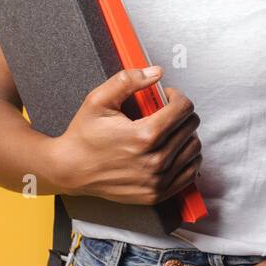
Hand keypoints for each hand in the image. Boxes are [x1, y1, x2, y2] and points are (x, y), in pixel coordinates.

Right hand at [49, 65, 201, 205]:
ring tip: (169, 130)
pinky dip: (188, 159)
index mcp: (143, 136)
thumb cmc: (83, 136)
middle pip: (191, 128)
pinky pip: (190, 174)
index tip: (166, 96)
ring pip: (194, 150)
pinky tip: (174, 150)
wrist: (70, 169)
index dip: (176, 96)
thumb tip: (155, 72)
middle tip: (165, 111)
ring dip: (186, 135)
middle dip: (181, 113)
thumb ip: (127, 80)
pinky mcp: (156, 194)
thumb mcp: (98, 100)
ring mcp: (156, 180)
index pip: (183, 109)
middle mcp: (154, 161)